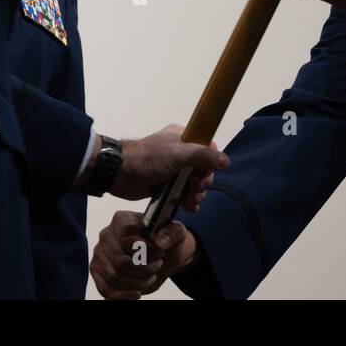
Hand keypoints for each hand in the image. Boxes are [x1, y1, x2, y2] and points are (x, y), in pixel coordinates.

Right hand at [91, 212, 196, 299]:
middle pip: (120, 260)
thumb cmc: (165, 240)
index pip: (127, 238)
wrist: (162, 254)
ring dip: (136, 282)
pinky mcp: (98, 272)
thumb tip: (160, 241)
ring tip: (150, 278)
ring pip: (114, 276)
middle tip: (157, 267)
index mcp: (122, 219)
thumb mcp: (176, 232)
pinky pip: (105, 289)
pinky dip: (122, 295)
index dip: (145, 250)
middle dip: (143, 269)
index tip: (160, 253)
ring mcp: (100, 254)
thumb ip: (171, 233)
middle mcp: (106, 235)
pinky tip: (137, 293)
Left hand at [110, 124, 227, 204]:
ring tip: (191, 202)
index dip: (210, 164)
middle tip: (195, 191)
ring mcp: (173, 169)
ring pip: (194, 182)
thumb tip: (226, 161)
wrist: (119, 174)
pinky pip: (184, 192)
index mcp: (184, 137)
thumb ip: (202, 156)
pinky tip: (189, 207)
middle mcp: (181, 152)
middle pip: (203, 169)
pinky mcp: (166, 184)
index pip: (207, 149)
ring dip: (196, 194)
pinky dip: (188, 200)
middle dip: (202, 183)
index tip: (203, 175)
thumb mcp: (178, 155)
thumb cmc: (149, 159)